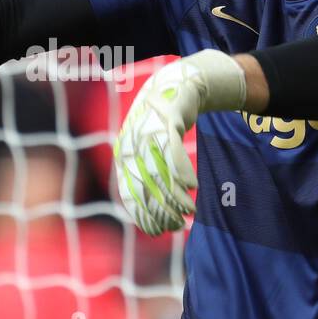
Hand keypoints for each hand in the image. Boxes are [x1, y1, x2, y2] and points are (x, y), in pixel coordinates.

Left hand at [113, 50, 245, 234]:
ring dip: (176, 196)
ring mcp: (150, 131)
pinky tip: (193, 187)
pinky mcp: (169, 121)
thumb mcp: (151, 149)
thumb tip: (156, 208)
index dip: (143, 215)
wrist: (175, 86)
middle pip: (145, 186)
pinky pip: (174, 151)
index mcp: (125, 153)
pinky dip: (183, 172)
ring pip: (161, 172)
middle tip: (177, 226)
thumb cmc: (163, 123)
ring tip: (190, 211)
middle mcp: (133, 143)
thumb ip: (150, 173)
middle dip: (161, 211)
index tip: (157, 232)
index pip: (130, 193)